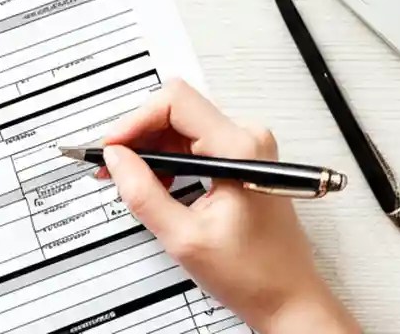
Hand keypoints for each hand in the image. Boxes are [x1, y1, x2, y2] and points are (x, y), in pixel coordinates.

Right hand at [98, 80, 359, 333]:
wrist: (288, 297)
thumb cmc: (253, 274)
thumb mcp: (184, 237)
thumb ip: (143, 193)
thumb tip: (115, 157)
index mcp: (239, 150)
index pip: (175, 102)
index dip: (135, 121)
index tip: (111, 147)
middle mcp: (247, 139)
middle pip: (175, 111)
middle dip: (138, 136)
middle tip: (111, 166)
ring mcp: (246, 148)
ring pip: (180, 128)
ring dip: (150, 150)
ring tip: (128, 180)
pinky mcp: (241, 160)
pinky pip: (193, 144)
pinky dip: (167, 160)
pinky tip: (154, 185)